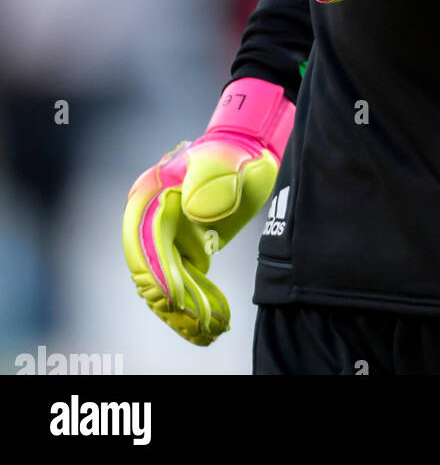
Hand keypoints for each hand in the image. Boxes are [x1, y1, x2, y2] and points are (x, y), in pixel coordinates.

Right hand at [122, 78, 293, 345]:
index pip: (143, 240)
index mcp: (150, 193)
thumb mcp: (224, 162)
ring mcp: (166, 237)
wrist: (250, 154)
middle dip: (171, 300)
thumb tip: (196, 211)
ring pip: (164, 284)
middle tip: (197, 322)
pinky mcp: (183, 251)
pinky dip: (193, 306)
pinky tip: (210, 327)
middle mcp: (151, 219)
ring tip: (208, 332)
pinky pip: (181, 285)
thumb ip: (208, 183)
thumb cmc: (235, 154)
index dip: (156, 271)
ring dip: (182, 312)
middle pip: (149, 269)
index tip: (174, 297)